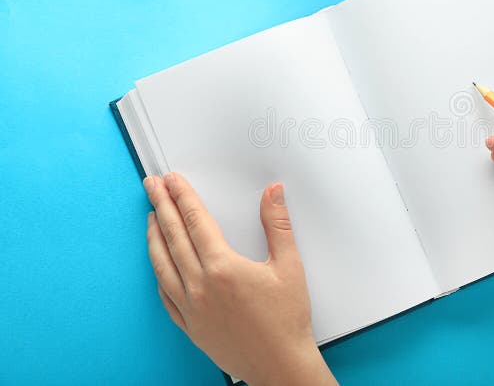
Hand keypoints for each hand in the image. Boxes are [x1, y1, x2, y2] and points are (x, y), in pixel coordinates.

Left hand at [144, 172, 335, 385]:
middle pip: (174, 237)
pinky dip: (158, 272)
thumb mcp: (290, 266)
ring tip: (150, 218)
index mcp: (223, 267)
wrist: (279, 365)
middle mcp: (200, 285)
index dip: (183, 197)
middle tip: (152, 186)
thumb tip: (273, 192)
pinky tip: (158, 264)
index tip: (172, 180)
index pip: (196, 221)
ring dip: (154, 237)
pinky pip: (164, 294)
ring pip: (162, 264)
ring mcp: (191, 307)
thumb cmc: (287, 320)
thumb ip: (277, 225)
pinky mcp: (190, 325)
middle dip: (162, 207)